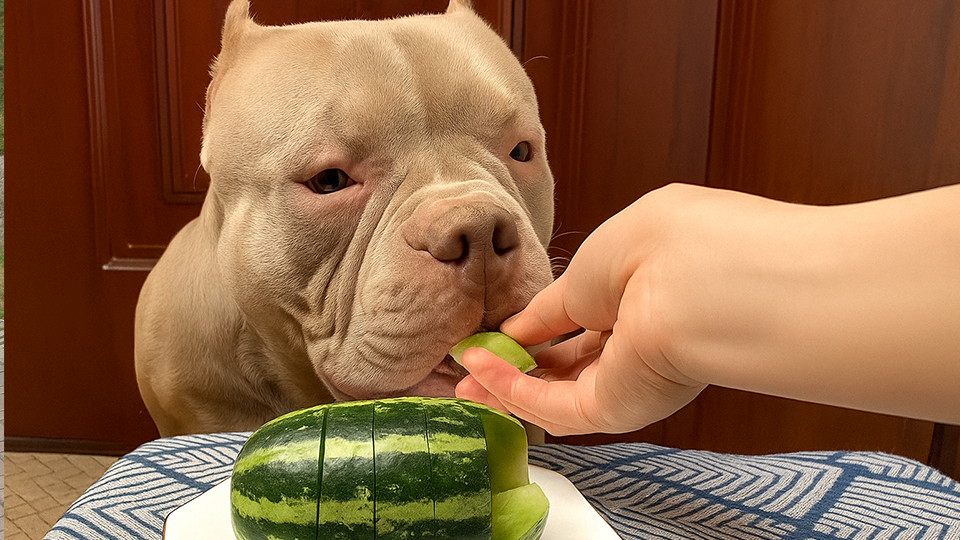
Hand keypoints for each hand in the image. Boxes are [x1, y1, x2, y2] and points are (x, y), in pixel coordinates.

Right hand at [456, 185, 707, 435]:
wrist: (690, 275)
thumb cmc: (650, 248)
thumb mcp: (586, 270)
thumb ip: (551, 307)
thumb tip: (518, 327)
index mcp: (635, 296)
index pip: (574, 322)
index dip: (529, 333)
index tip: (489, 338)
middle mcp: (633, 342)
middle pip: (563, 367)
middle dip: (512, 370)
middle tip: (467, 371)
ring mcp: (625, 379)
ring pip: (553, 394)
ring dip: (503, 387)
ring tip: (461, 382)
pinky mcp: (615, 409)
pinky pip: (553, 405)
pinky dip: (512, 391)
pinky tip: (479, 373)